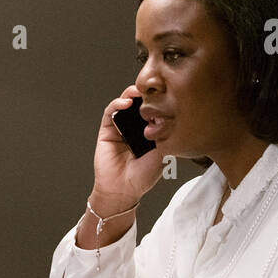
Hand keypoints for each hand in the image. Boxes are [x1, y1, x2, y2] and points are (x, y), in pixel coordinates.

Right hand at [92, 85, 165, 210]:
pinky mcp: (106, 130)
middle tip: (153, 88)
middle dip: (145, 94)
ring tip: (139, 92)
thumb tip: (170, 113)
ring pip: (124, 104)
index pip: (153, 110)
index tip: (168, 94)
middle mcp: (134, 128)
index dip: (159, 101)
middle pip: (139, 104)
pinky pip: (110, 112)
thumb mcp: (163, 153)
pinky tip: (126, 103)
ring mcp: (119, 128)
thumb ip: (165, 133)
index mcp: (149, 132)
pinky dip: (117, 104)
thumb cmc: (143, 176)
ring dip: (131, 95)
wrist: (123, 190)